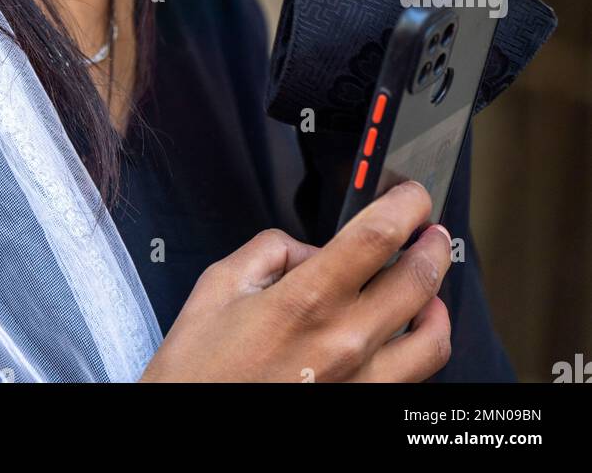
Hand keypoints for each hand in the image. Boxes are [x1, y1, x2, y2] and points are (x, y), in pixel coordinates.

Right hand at [138, 179, 451, 382]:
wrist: (192, 433)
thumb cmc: (199, 373)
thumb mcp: (217, 287)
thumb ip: (268, 251)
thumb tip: (307, 250)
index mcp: (304, 301)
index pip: (377, 236)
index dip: (405, 204)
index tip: (410, 195)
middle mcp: (342, 343)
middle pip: (418, 279)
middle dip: (432, 244)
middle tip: (428, 230)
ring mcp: (360, 383)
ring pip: (433, 337)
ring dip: (437, 298)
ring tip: (428, 281)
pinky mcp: (363, 407)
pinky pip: (416, 377)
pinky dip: (424, 346)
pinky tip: (413, 332)